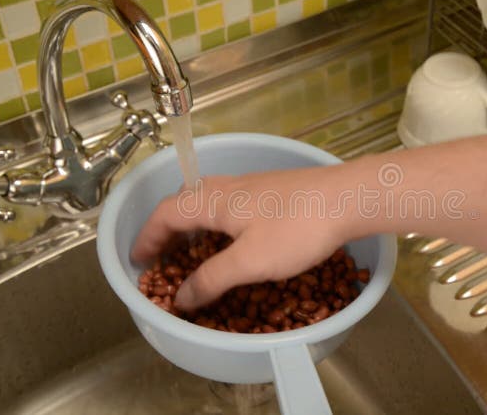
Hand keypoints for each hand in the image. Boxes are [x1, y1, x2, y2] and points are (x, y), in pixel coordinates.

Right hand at [131, 167, 353, 310]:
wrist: (348, 198)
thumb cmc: (297, 228)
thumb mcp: (249, 262)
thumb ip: (212, 280)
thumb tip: (180, 298)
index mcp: (213, 201)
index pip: (165, 214)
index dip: (147, 238)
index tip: (138, 261)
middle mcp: (227, 188)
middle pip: (183, 205)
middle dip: (168, 233)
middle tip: (163, 260)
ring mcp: (252, 187)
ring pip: (208, 204)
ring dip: (194, 228)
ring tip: (194, 254)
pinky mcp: (273, 193)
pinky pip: (230, 207)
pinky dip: (217, 226)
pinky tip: (234, 243)